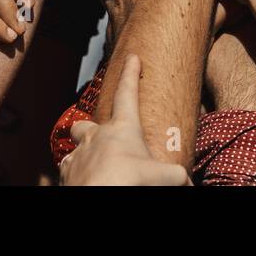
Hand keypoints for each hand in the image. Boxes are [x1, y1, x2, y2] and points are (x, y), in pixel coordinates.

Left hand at [60, 55, 191, 186]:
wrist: (95, 198)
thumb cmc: (130, 181)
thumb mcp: (164, 176)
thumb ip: (178, 175)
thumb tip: (189, 182)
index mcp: (122, 129)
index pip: (128, 93)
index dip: (130, 74)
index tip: (132, 57)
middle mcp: (96, 137)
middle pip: (85, 123)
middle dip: (88, 126)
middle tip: (99, 136)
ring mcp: (78, 155)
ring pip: (74, 147)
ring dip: (83, 153)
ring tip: (94, 165)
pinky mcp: (66, 175)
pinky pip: (68, 169)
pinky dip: (76, 173)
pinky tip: (85, 180)